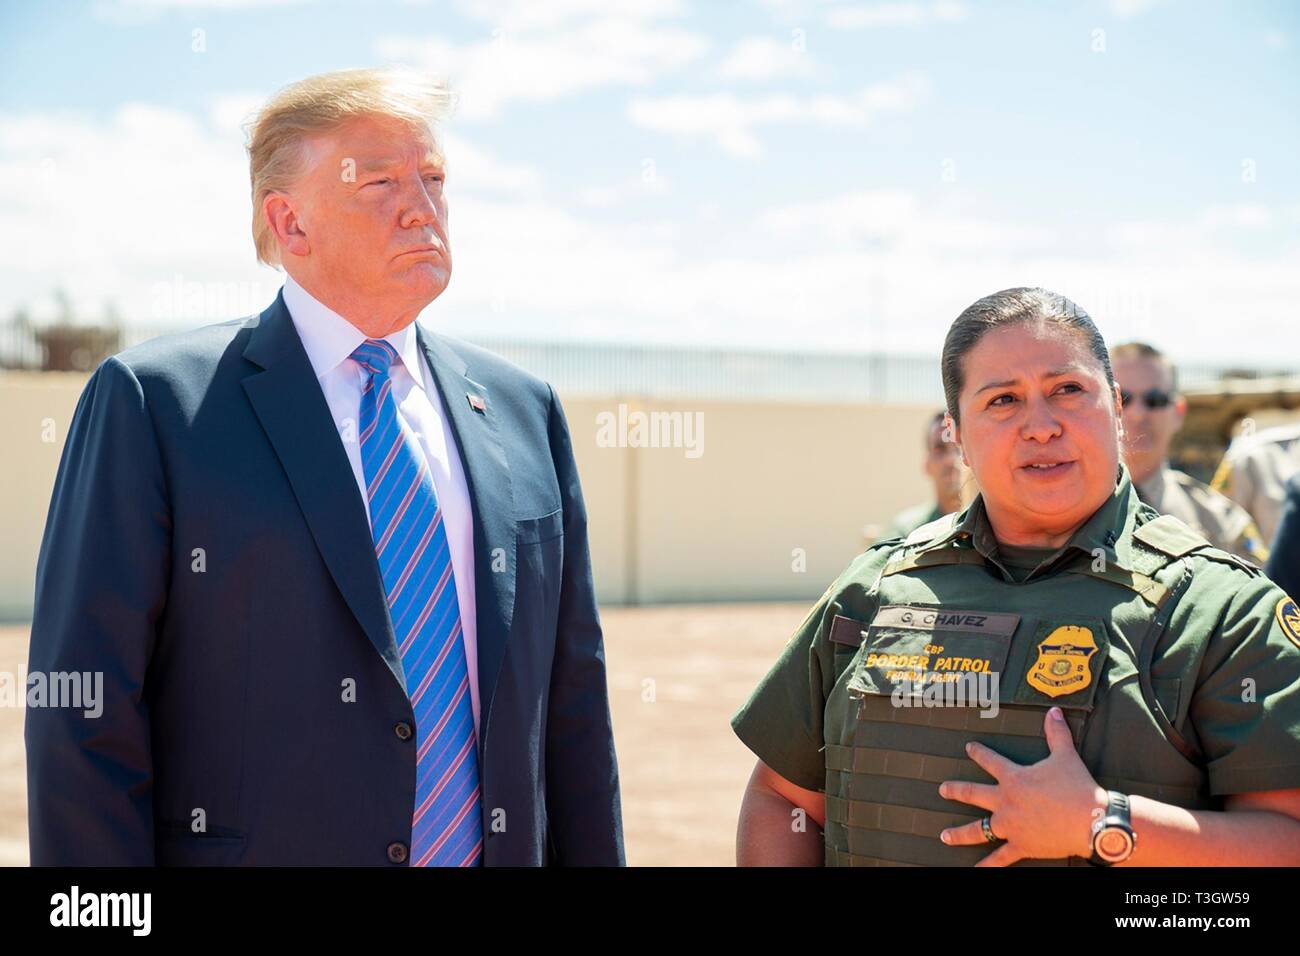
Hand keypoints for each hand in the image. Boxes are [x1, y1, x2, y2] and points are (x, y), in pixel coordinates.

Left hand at [937, 706, 1107, 865]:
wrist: (1093, 821)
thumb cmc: (1078, 788)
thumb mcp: (1066, 755)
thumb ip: (1056, 732)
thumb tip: (1053, 711)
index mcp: (1014, 778)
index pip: (989, 760)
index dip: (978, 752)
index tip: (968, 747)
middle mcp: (1005, 802)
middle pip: (973, 793)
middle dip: (955, 790)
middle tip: (942, 789)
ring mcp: (1010, 826)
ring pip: (978, 830)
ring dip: (959, 833)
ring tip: (944, 836)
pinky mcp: (1021, 845)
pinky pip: (1000, 858)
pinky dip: (987, 866)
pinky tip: (975, 870)